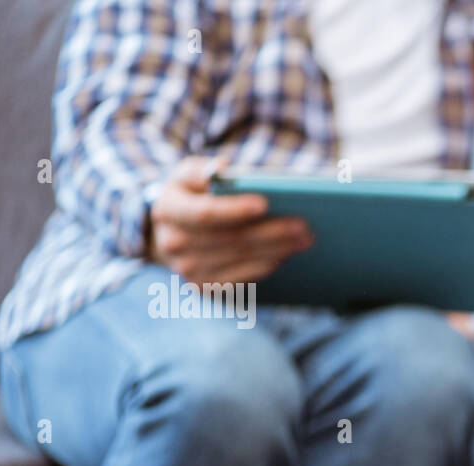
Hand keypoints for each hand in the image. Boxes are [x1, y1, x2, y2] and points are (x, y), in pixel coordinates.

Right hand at [146, 156, 312, 284]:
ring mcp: (188, 270)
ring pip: (241, 259)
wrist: (170, 235)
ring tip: (305, 238)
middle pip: (231, 239)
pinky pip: (243, 277)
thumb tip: (223, 170)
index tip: (265, 203)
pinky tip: (287, 253)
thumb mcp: (188, 175)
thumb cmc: (190, 196)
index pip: (204, 214)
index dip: (235, 210)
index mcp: (168, 210)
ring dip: (277, 250)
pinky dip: (267, 264)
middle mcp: (173, 244)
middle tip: (304, 225)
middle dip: (271, 232)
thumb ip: (202, 170)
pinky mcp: (205, 287)